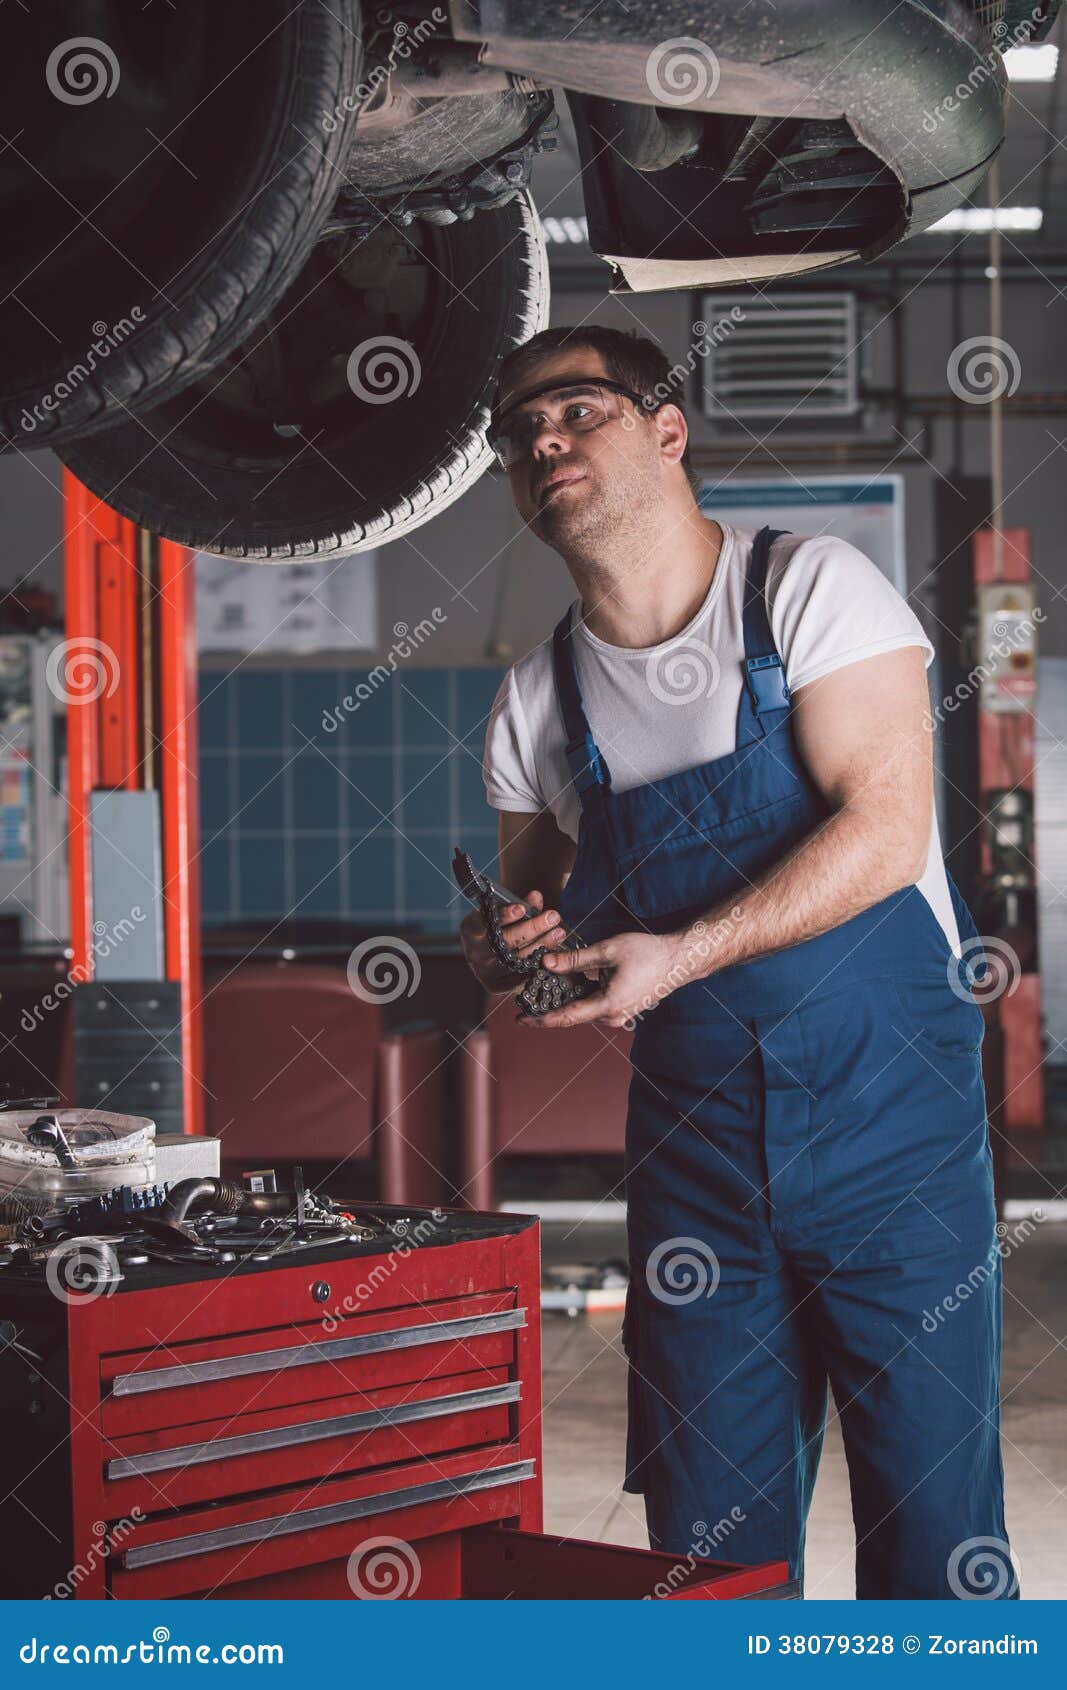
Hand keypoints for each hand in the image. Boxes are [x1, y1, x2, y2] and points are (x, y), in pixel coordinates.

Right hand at [459, 888, 566, 990]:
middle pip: (504, 942)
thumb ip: (522, 904)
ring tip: (559, 932)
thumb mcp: (508, 911)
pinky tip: (554, 952)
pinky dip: (537, 963)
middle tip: (553, 916)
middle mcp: (474, 952)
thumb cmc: (502, 925)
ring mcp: (484, 972)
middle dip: (532, 928)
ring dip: (541, 945)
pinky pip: (519, 975)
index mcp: (470, 929)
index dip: (504, 916)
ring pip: (515, 959)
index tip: (522, 909)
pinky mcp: (496, 985)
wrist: (494, 950)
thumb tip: (537, 897)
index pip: (485, 922)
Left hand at [518, 930, 693, 1029]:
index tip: (519, 1020)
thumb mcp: (607, 951)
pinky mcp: (622, 1009)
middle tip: (529, 989)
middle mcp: (612, 1017)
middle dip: (551, 1000)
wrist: (678, 960)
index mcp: (607, 1005)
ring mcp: (618, 1015)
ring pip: (583, 1007)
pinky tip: (574, 976)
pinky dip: (581, 992)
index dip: (540, 1020)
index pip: (565, 1017)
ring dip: (567, 994)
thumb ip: (575, 959)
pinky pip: (595, 1004)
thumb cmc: (647, 953)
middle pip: (572, 1012)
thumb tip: (547, 962)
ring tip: (551, 975)